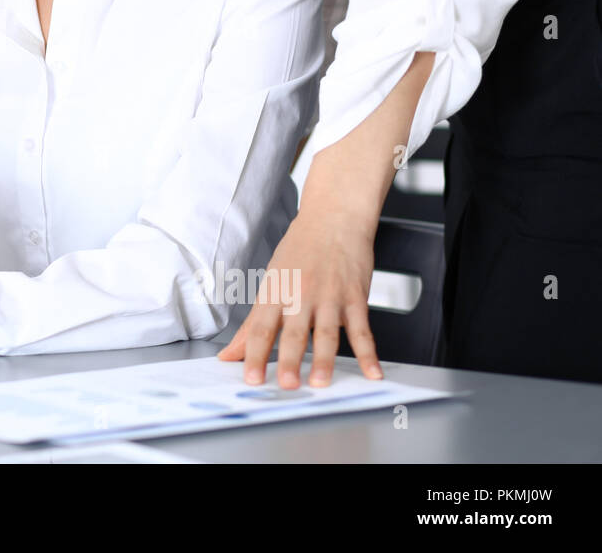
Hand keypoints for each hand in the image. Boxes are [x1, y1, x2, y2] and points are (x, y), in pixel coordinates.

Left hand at [217, 203, 382, 387]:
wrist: (333, 217)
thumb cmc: (299, 249)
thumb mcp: (272, 281)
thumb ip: (254, 323)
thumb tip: (230, 354)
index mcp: (275, 292)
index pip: (260, 328)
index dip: (254, 354)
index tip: (250, 377)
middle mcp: (300, 295)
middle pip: (293, 332)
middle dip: (289, 360)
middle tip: (286, 384)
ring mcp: (329, 296)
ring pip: (326, 333)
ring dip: (324, 360)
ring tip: (321, 383)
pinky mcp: (355, 297)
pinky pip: (362, 330)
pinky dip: (368, 354)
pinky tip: (372, 373)